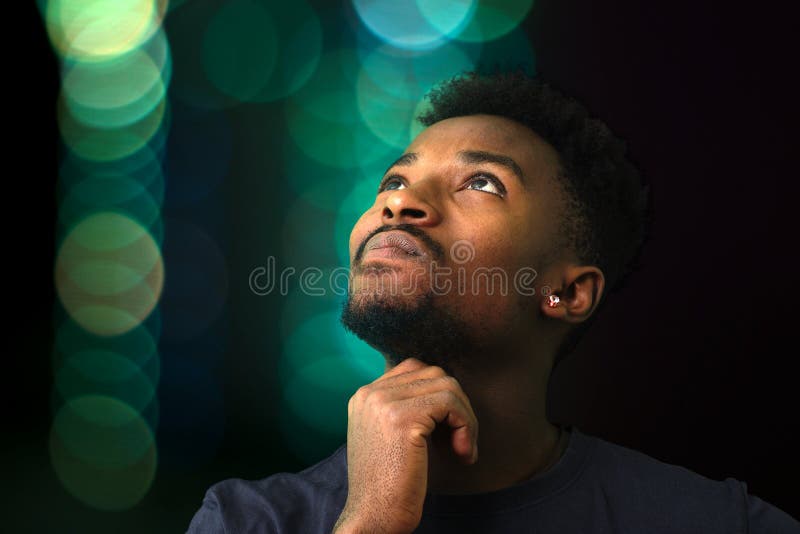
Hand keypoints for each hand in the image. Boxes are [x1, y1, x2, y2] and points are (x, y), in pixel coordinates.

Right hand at [333, 358, 478, 533]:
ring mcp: (383, 402)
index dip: (441, 397)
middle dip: (457, 405)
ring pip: (446, 385)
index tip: (447, 431)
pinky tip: (462, 453)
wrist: (374, 518)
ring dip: (465, 417)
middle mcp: (370, 393)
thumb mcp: (393, 437)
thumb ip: (407, 408)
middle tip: (460, 442)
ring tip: (462, 449)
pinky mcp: (402, 417)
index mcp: (365, 396)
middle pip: (434, 374)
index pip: (415, 369)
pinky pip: (450, 403)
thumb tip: (447, 388)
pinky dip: (466, 425)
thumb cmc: (391, 486)